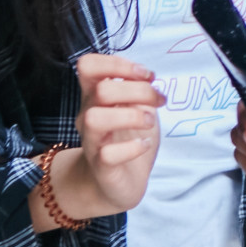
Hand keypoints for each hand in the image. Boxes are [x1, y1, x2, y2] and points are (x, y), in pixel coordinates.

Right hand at [29, 55, 163, 229]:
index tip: (146, 75)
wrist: (118, 183)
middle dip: (137, 90)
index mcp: (95, 97)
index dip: (118, 64)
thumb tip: (149, 77)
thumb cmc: (128, 139)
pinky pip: (108, 154)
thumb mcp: (137, 107)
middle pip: (101, 90)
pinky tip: (144, 144)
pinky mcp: (101, 167)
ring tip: (149, 122)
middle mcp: (88, 116)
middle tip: (158, 101)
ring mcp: (92, 142)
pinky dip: (133, 147)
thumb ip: (139, 89)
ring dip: (131, 116)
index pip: (87, 65)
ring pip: (95, 118)